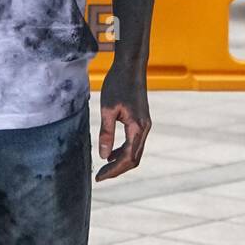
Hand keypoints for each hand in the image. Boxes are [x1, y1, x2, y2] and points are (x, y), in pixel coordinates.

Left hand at [96, 64, 151, 181]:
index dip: (113, 170)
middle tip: (100, 176)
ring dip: (120, 161)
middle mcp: (144, 128)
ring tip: (103, 167)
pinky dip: (123, 151)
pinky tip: (111, 152)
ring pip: (135, 151)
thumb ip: (106, 133)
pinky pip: (134, 142)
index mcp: (137, 127)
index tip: (99, 177)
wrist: (131, 66)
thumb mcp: (107, 109)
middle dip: (117, 170)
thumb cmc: (117, 84)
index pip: (127, 158)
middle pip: (134, 159)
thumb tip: (104, 156)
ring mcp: (145, 125)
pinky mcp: (141, 120)